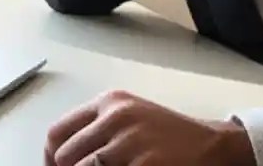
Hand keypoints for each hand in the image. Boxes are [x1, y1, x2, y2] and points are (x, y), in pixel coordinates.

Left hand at [46, 90, 255, 165]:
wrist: (213, 147)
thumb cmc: (170, 137)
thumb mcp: (129, 120)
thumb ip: (96, 131)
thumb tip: (58, 158)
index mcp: (109, 103)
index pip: (57, 133)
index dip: (50, 159)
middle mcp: (116, 117)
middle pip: (65, 156)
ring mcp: (130, 142)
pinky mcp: (145, 165)